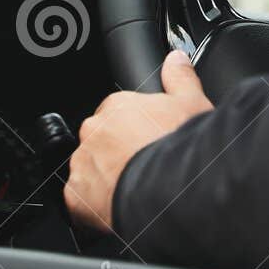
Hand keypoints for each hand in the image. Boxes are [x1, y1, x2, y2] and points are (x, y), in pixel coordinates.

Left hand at [64, 50, 212, 232]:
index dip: (134, 132)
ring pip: (89, 170)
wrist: (172, 188)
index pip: (117, 115)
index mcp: (117, 106)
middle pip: (101, 142)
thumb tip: (176, 58)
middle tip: (142, 169)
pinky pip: (81, 201)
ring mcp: (83, 162)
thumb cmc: (182, 146)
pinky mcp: (76, 196)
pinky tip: (117, 210)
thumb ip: (180, 78)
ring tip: (133, 193)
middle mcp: (94, 130)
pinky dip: (95, 207)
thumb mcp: (192, 103)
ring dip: (105, 180)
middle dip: (117, 155)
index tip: (147, 144)